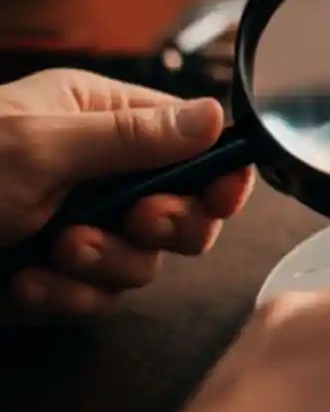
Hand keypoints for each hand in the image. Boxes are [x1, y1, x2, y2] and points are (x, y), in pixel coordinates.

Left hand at [0, 69, 253, 319]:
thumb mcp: (42, 149)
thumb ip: (135, 137)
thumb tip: (213, 115)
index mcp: (94, 118)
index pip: (189, 142)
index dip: (216, 172)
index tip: (223, 197)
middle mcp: (93, 170)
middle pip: (181, 209)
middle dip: (158, 227)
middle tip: (136, 223)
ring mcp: (76, 224)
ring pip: (142, 262)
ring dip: (101, 265)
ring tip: (53, 253)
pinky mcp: (55, 275)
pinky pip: (98, 296)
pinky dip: (63, 295)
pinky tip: (23, 283)